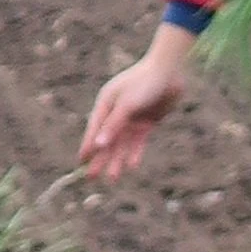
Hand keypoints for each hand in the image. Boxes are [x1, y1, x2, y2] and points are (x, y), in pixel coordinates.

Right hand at [81, 26, 193, 181]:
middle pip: (107, 140)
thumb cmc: (144, 83)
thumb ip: (113, 125)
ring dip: (117, 160)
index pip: (94, 129)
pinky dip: (135, 152)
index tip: (81, 161)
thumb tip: (98, 145)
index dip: (88, 145)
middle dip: (100, 159)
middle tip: (91, 177)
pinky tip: (131, 165)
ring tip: (113, 178)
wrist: (169, 72)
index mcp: (106, 104)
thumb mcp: (126, 104)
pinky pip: (138, 141)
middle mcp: (116, 112)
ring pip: (122, 144)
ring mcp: (132, 118)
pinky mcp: (147, 122)